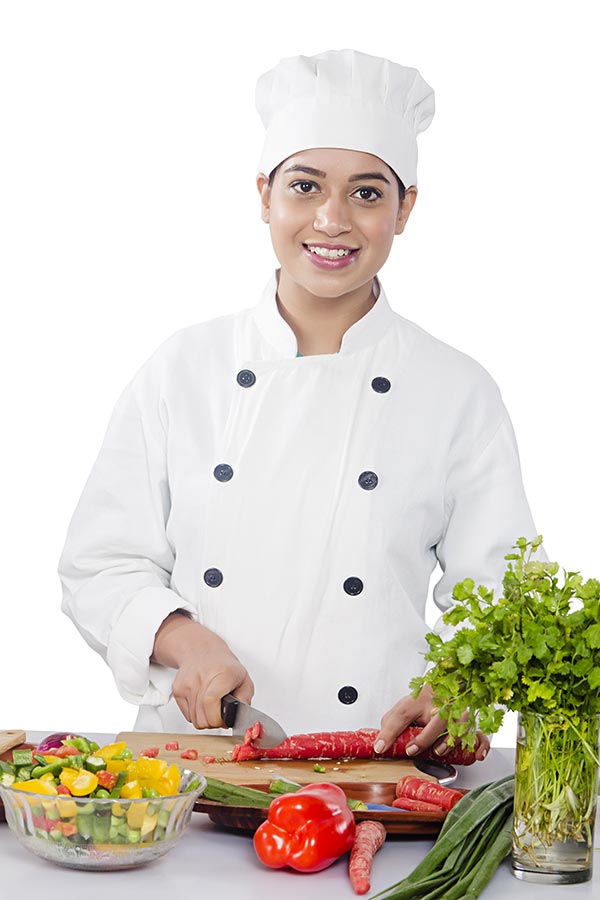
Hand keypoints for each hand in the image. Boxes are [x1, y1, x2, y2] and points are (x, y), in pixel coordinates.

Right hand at [151, 612, 253, 728]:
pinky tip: (203, 703)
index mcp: (221, 675)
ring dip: (206, 719)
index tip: (225, 719)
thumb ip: (245, 699)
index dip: (218, 718)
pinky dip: (196, 714)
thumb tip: (238, 717)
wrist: (201, 650)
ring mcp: (187, 685)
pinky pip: (188, 716)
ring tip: (213, 708)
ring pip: (195, 720)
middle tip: (220, 715)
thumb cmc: (223, 665)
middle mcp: (201, 679)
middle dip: (214, 722)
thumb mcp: (244, 678)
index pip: (210, 702)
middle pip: (203, 719)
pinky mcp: (177, 690)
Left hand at [374, 683, 489, 761]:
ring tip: (438, 750)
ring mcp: (458, 711)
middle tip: (412, 749)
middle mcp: (441, 705)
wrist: (449, 680)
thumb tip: (381, 741)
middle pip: (436, 719)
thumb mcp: (405, 706)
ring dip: (449, 741)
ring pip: (459, 725)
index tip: (381, 747)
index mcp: (419, 701)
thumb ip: (392, 722)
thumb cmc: (425, 698)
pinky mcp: (471, 721)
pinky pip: (480, 733)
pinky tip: (477, 755)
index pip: (401, 714)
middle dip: (424, 738)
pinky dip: (481, 745)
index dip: (389, 732)